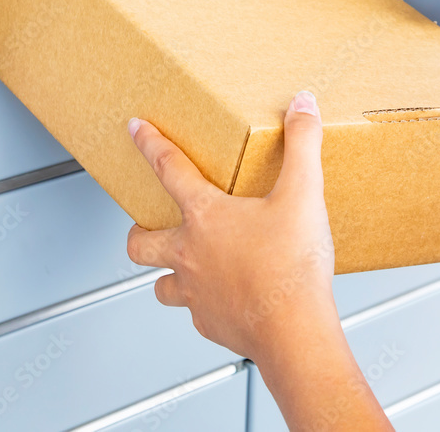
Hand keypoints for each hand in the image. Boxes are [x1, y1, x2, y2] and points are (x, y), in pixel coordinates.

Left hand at [125, 91, 338, 362]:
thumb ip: (302, 144)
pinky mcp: (210, 322)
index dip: (150, 144)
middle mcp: (189, 254)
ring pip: (160, 284)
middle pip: (139, 241)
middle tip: (150, 224)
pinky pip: (195, 312)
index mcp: (206, 216)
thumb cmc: (292, 268)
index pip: (168, 168)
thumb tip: (302, 105)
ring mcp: (195, 292)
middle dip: (139, 230)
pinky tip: (225, 297)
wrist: (294, 334)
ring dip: (166, 273)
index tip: (136, 129)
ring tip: (186, 265)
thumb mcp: (303, 194)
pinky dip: (203, 303)